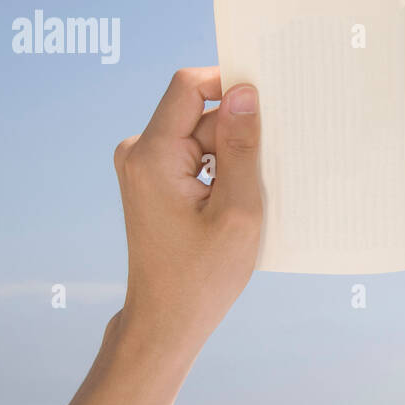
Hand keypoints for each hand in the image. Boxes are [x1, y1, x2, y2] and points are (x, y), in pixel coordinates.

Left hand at [112, 66, 262, 352]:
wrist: (166, 320)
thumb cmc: (202, 276)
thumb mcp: (238, 210)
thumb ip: (242, 147)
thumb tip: (245, 92)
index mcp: (153, 155)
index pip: (189, 86)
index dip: (228, 84)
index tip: (266, 101)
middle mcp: (139, 153)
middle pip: (198, 112)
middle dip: (236, 131)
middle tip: (265, 169)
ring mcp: (142, 167)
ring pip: (199, 135)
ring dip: (230, 156)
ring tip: (247, 197)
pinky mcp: (152, 181)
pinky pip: (193, 155)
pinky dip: (219, 170)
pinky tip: (234, 204)